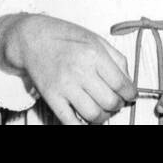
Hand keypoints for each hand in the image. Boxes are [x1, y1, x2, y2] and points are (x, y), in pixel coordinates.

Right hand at [0, 14, 136, 125]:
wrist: (32, 38)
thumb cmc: (65, 37)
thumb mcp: (95, 39)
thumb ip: (116, 58)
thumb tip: (129, 81)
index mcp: (94, 54)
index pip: (122, 84)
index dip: (130, 93)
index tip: (130, 95)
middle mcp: (80, 71)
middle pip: (110, 102)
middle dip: (118, 105)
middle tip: (115, 101)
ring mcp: (65, 86)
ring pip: (94, 115)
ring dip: (103, 116)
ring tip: (101, 108)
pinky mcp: (51, 98)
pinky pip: (71, 122)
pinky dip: (82, 126)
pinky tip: (86, 119)